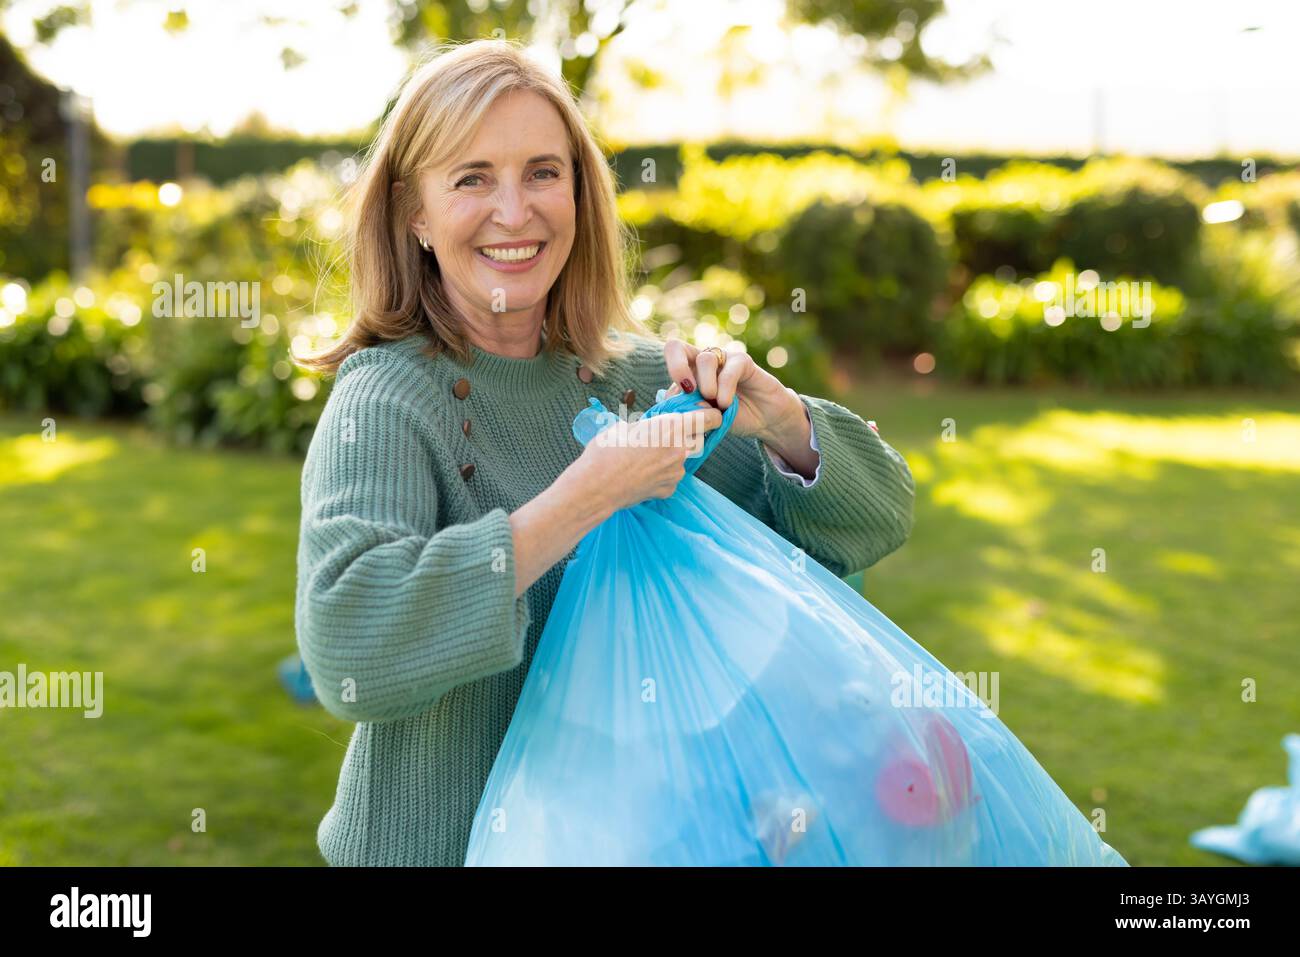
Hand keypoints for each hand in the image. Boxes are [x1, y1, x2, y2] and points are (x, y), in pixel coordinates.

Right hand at [575, 407, 723, 511]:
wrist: (596, 486)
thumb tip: (654, 426)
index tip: (706, 415)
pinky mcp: (669, 489)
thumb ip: (649, 424)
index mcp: (672, 427)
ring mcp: (676, 472)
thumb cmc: (606, 451)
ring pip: (682, 459)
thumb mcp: (627, 426)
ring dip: (670, 457)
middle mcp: (680, 449)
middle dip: (686, 437)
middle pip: (697, 439)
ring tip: (644, 458)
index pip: (710, 418)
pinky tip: (642, 473)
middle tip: (663, 437)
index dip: (710, 415)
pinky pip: (671, 477)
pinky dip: (661, 474)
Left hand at [662, 340, 814, 473]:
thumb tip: (668, 403)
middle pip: (676, 347)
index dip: (670, 370)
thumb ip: (687, 410)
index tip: (678, 395)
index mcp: (689, 371)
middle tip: (688, 391)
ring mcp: (723, 358)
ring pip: (704, 359)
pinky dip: (724, 390)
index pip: (670, 355)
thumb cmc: (730, 418)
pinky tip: (727, 405)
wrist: (764, 420)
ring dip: (706, 385)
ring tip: (714, 403)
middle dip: (676, 368)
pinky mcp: (743, 361)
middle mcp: (702, 360)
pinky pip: (728, 370)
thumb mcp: (704, 417)